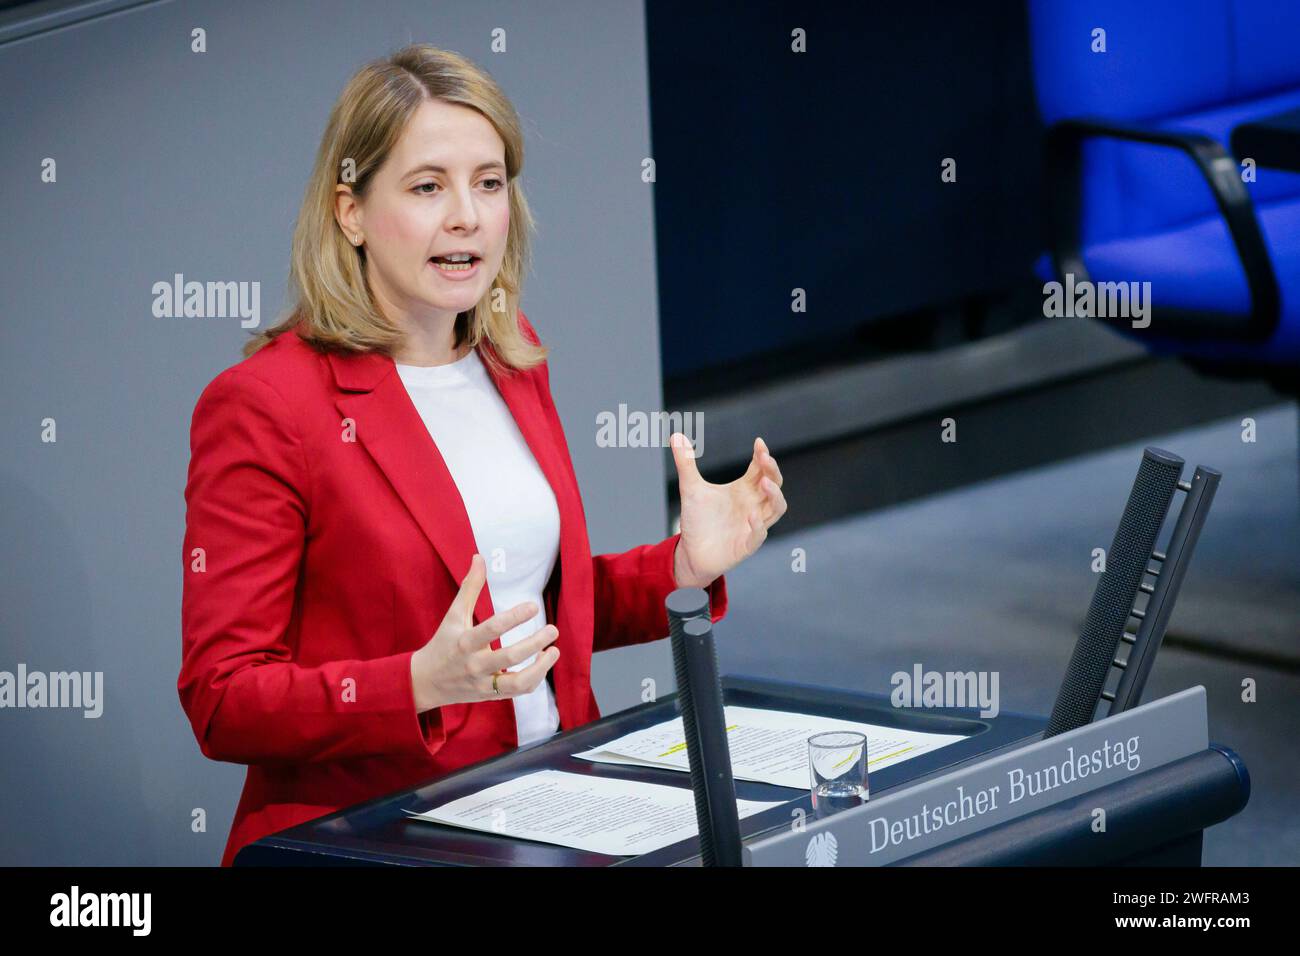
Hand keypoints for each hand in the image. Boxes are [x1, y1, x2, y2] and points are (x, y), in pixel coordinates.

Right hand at [409, 553, 558, 712]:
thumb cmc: (443, 644)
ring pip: (517, 682)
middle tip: (553, 629)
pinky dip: (534, 679)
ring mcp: (484, 683)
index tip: (533, 606)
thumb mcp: (453, 615)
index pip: (492, 628)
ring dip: (540, 668)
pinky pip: (517, 691)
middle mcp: (475, 664)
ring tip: (554, 651)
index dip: (514, 617)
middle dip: (535, 643)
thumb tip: (479, 557)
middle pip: (510, 656)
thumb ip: (469, 587)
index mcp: (465, 642)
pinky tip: (543, 663)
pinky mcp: (491, 695)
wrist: (425, 682)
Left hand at [669, 433, 786, 587]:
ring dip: (774, 495)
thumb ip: (685, 463)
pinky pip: (759, 534)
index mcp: (744, 489)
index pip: (761, 469)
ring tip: (765, 482)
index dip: (763, 455)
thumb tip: (675, 435)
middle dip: (772, 470)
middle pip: (774, 485)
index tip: (758, 442)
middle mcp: (753, 505)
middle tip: (764, 458)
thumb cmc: (697, 519)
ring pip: (776, 508)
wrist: (690, 551)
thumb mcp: (690, 488)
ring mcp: (753, 525)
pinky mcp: (746, 544)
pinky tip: (750, 514)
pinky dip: (758, 525)